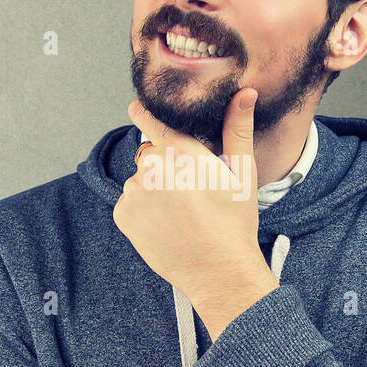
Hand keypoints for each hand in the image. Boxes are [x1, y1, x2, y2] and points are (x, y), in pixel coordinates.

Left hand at [113, 89, 278, 339]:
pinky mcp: (122, 215)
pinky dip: (143, 210)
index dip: (144, 111)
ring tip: (182, 212)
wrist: (220, 274)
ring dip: (154, 188)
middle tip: (190, 188)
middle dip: (165, 163)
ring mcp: (133, 192)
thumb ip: (237, 128)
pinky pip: (130, 202)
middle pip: (150, 153)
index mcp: (178, 150)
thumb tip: (244, 92)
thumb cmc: (235, 221)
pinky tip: (167, 224)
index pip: (146, 116)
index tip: (141, 110)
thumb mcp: (242, 173)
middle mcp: (150, 166)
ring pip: (140, 179)